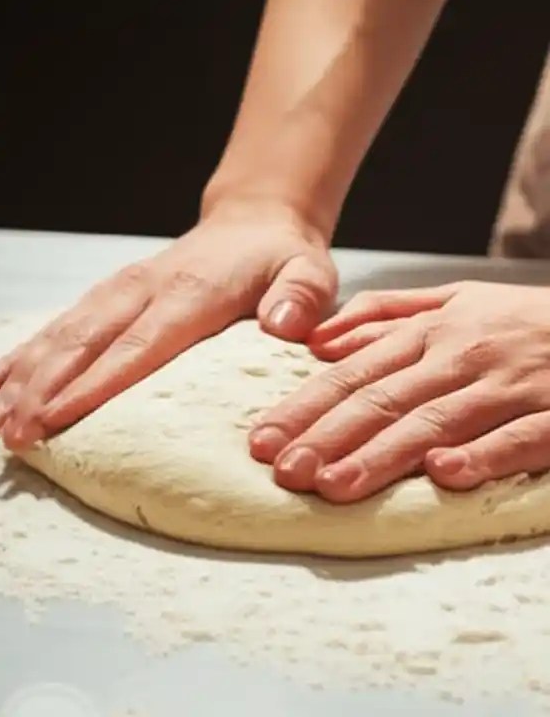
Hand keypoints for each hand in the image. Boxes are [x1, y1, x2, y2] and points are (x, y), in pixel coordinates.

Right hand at [0, 204, 337, 450]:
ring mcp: (112, 294)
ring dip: (22, 380)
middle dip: (42, 392)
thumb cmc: (280, 260)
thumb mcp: (309, 271)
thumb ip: (300, 296)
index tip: (56, 418)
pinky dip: (12, 359)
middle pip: (81, 346)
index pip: (134, 347)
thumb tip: (283, 324)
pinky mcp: (98, 300)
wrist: (250, 222)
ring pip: (56, 338)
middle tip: (16, 435)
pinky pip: (48, 331)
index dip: (92, 385)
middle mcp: (138, 291)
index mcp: (186, 294)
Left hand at [248, 281, 549, 502]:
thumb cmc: (527, 319)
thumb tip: (316, 339)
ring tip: (335, 486)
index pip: (353, 374)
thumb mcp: (457, 299)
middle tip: (285, 472)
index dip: (305, 408)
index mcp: (432, 332)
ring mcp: (512, 386)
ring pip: (437, 421)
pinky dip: (481, 455)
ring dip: (383, 455)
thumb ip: (386, 314)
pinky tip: (442, 476)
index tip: (262, 441)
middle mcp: (463, 356)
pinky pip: (518, 437)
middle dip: (328, 437)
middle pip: (383, 400)